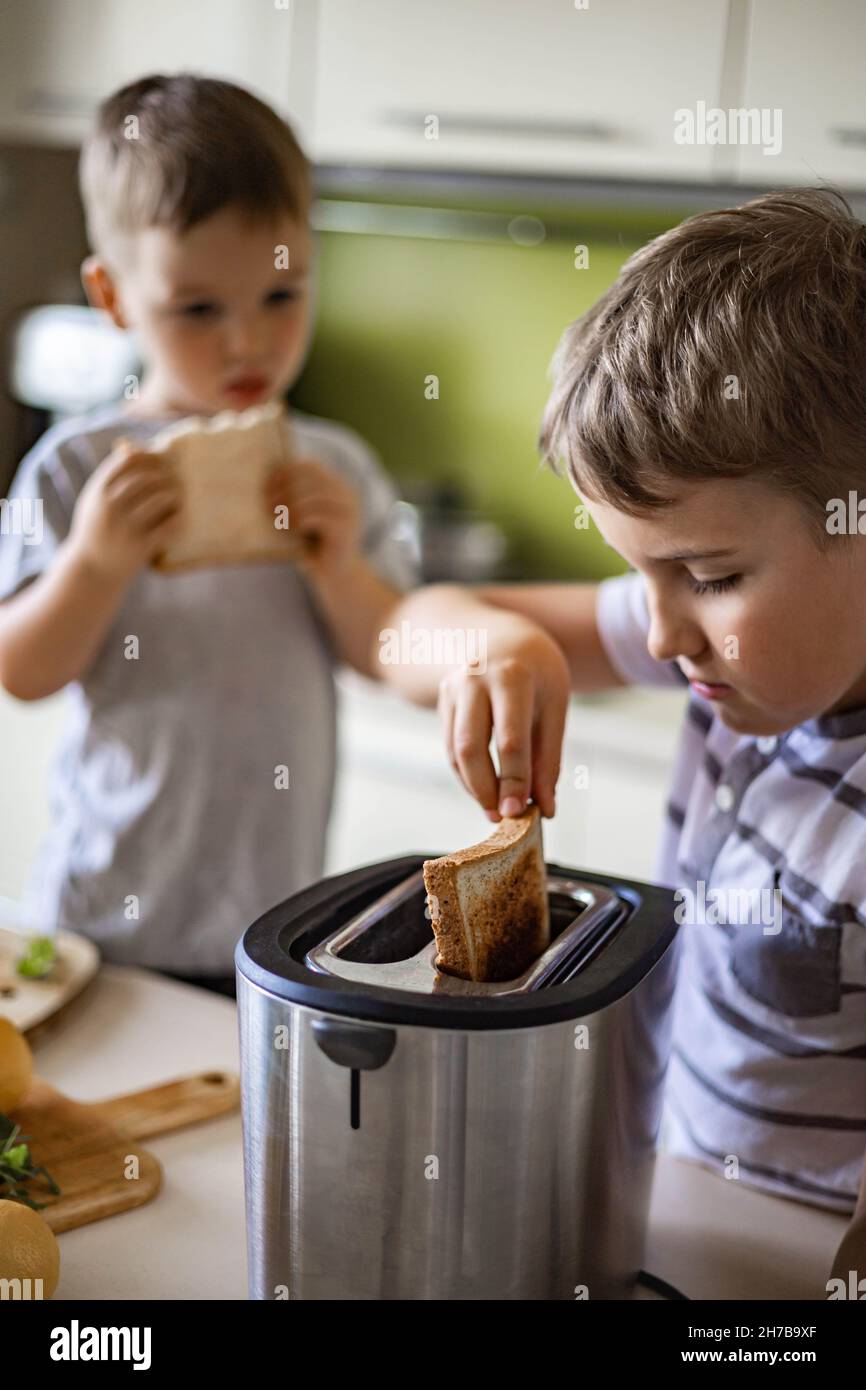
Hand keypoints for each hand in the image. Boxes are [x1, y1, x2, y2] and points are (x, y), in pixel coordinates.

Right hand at [68, 437, 181, 584]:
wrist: (92, 570)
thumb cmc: (96, 529)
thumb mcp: (94, 500)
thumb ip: (110, 475)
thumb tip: (128, 444)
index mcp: (97, 492)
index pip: (128, 461)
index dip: (148, 457)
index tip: (159, 462)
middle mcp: (110, 508)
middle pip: (147, 478)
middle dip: (164, 477)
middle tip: (174, 481)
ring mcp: (126, 528)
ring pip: (161, 499)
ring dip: (174, 497)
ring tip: (177, 499)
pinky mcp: (141, 547)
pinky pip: (169, 526)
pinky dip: (178, 520)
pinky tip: (179, 519)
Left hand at [265, 458, 361, 583]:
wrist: (337, 576)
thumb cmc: (313, 545)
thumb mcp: (302, 516)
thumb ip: (293, 497)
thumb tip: (265, 479)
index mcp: (337, 487)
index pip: (310, 466)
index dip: (286, 472)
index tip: (267, 485)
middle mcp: (346, 495)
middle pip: (310, 478)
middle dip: (284, 489)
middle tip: (268, 504)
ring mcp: (348, 512)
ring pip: (312, 497)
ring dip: (289, 507)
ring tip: (277, 519)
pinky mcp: (345, 531)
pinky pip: (316, 517)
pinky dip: (299, 522)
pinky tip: (293, 531)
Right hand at [437, 631, 569, 821]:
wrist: (502, 635)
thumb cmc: (536, 671)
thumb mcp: (554, 704)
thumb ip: (549, 757)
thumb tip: (545, 807)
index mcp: (512, 676)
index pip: (511, 739)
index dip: (514, 780)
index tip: (518, 812)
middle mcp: (475, 679)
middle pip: (470, 746)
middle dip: (484, 789)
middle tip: (499, 817)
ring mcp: (453, 689)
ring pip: (455, 750)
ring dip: (473, 786)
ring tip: (493, 809)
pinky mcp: (442, 701)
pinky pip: (450, 747)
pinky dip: (466, 774)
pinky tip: (484, 788)